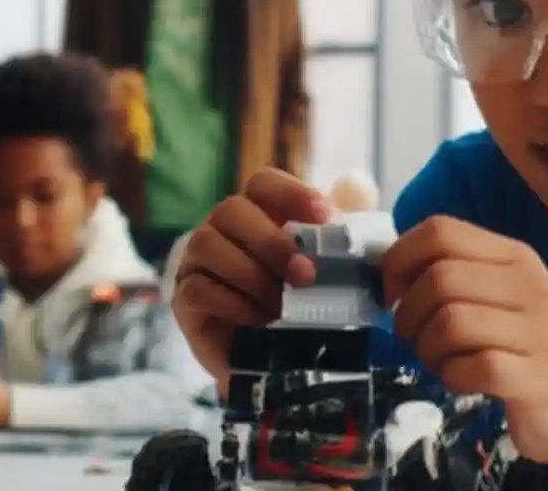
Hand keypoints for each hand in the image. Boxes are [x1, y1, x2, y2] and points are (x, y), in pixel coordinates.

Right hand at [171, 168, 334, 383]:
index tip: (326, 217)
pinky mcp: (185, 297)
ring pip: (209, 244)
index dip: (292, 193)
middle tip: (306, 275)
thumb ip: (342, 229)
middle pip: (232, 209)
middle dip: (272, 242)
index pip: (263, 182)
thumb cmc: (301, 305)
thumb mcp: (330, 269)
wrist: (274, 364)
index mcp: (258, 213)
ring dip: (251, 274)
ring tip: (281, 305)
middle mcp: (222, 228)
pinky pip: (198, 287)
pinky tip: (259, 321)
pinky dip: (233, 303)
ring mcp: (198, 261)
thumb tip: (362, 190)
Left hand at [386, 216, 547, 464]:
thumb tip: (390, 270)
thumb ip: (455, 275)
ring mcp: (538, 331)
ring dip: (427, 349)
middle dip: (409, 314)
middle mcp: (530, 284)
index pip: (441, 230)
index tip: (395, 294)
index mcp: (516, 256)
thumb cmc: (525, 348)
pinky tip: (462, 380)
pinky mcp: (535, 377)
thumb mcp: (500, 297)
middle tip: (415, 338)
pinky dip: (450, 376)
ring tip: (440, 361)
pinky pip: (468, 367)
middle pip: (439, 278)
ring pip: (449, 322)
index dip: (400, 259)